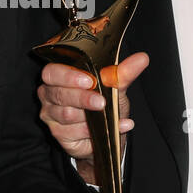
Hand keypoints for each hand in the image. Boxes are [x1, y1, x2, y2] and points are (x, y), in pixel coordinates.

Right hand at [38, 52, 148, 185]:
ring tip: (109, 116)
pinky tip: (114, 127)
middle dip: (82, 98)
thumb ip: (122, 73)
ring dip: (90, 116)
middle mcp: (50, 94)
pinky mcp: (58, 133)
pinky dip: (94, 130)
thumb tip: (142, 58)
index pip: (52, 73)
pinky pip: (74, 132)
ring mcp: (51, 115)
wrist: (106, 131)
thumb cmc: (104, 101)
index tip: (88, 80)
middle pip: (59, 94)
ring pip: (66, 114)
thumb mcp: (114, 86)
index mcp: (58, 76)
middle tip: (101, 102)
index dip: (67, 76)